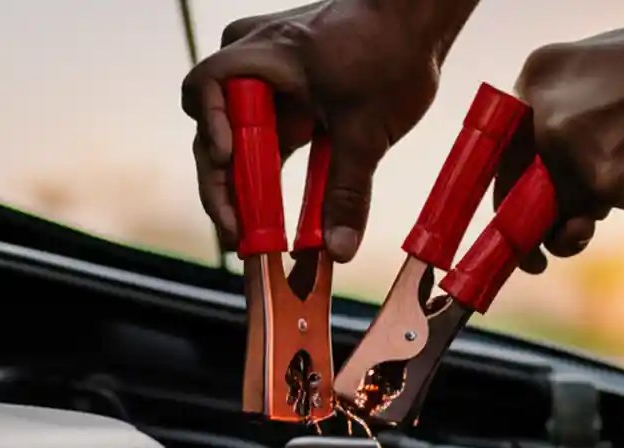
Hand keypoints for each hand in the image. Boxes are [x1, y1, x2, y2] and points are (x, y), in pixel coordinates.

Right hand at [182, 0, 477, 261]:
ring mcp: (267, 85)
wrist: (417, 21)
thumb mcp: (368, 129)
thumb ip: (349, 191)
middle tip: (238, 235)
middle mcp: (254, 67)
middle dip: (223, 186)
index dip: (209, 127)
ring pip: (237, 141)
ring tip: (248, 236)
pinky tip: (272, 215)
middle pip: (214, 129)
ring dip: (241, 188)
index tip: (228, 161)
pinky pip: (263, 142)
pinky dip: (266, 177)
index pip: (206, 87)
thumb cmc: (390, 49)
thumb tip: (339, 249)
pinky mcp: (285, 102)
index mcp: (263, 56)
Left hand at [498, 1, 623, 273]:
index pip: (513, 203)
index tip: (525, 256)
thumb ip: (518, 117)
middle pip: (558, 221)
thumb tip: (504, 164)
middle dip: (565, 227)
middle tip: (577, 221)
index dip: (516, 236)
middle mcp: (583, 168)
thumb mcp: (549, 69)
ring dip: (606, 191)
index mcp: (549, 134)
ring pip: (601, 209)